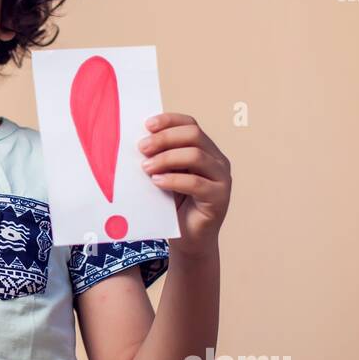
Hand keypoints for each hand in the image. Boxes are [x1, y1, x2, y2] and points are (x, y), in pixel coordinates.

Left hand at [137, 112, 230, 258]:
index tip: (147, 125)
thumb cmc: (173, 205)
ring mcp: (221, 178)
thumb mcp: (164, 175)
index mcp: (205, 149)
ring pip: (196, 156)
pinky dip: (173, 180)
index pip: (190, 124)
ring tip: (146, 167)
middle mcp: (217, 160)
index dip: (169, 121)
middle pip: (193, 135)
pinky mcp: (219, 198)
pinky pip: (196, 183)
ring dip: (166, 158)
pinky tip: (157, 182)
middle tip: (142, 148)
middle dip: (164, 138)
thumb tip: (137, 141)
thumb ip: (158, 158)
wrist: (188, 239)